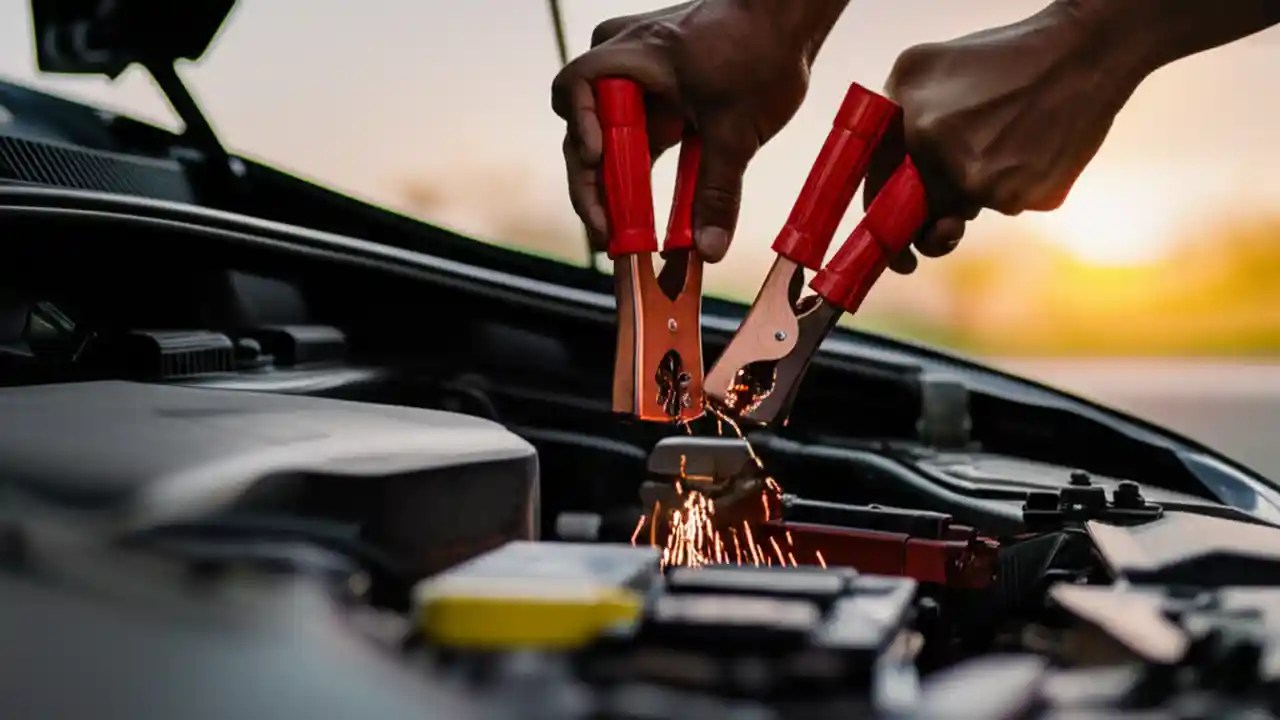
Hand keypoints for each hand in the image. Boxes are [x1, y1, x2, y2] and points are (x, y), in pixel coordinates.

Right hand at [552, 0, 847, 261]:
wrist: (787, 21)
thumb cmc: (760, 49)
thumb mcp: (738, 129)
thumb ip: (719, 191)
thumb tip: (709, 249)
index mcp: (633, 56)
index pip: (576, 87)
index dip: (579, 127)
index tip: (598, 161)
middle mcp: (624, 67)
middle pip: (584, 129)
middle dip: (593, 186)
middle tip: (608, 235)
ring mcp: (637, 85)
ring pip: (607, 141)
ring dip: (611, 188)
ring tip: (618, 236)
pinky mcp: (655, 102)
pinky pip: (633, 142)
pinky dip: (636, 177)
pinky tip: (642, 215)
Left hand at [868, 1, 1145, 273]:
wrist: (1082, 54)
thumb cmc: (997, 57)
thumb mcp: (919, 69)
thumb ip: (888, 117)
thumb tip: (874, 164)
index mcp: (919, 134)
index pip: (883, 203)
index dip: (886, 236)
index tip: (895, 256)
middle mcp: (953, 168)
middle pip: (928, 221)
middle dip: (935, 227)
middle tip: (947, 221)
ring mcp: (994, 188)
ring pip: (971, 209)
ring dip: (976, 191)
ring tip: (1003, 142)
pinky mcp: (1031, 198)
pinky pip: (1009, 204)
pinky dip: (1014, 184)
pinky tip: (1030, 147)